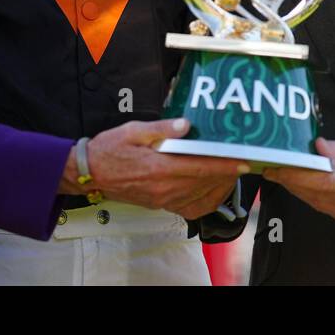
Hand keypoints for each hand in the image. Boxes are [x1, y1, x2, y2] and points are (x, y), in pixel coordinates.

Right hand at [80, 119, 248, 219]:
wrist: (91, 172)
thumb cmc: (110, 149)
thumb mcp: (133, 131)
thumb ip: (161, 129)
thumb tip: (185, 125)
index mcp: (159, 168)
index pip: (200, 168)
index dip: (224, 166)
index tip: (243, 161)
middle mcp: (164, 188)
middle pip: (205, 183)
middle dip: (227, 174)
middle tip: (243, 162)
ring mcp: (163, 200)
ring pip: (201, 197)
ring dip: (220, 187)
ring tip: (231, 173)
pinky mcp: (160, 205)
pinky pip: (191, 209)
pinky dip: (207, 201)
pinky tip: (213, 190)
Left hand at [262, 137, 334, 230]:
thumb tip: (316, 147)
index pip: (319, 182)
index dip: (295, 174)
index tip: (277, 165)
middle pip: (314, 194)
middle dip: (290, 181)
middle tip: (271, 167)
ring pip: (317, 204)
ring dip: (298, 189)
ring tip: (281, 174)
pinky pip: (327, 209)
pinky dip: (313, 196)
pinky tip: (303, 184)